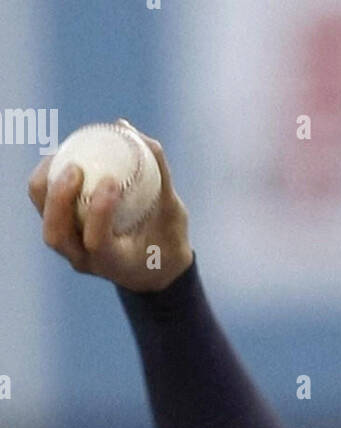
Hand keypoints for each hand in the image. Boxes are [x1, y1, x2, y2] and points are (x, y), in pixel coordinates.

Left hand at [28, 120, 192, 292]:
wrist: (155, 267)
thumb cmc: (167, 239)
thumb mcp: (174, 212)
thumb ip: (158, 173)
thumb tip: (126, 127)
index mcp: (117, 264)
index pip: (97, 241)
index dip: (100, 211)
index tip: (113, 181)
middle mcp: (87, 261)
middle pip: (56, 235)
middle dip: (59, 201)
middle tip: (75, 168)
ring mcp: (72, 251)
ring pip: (47, 223)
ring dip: (47, 189)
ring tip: (61, 156)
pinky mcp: (64, 235)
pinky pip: (45, 208)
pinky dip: (47, 181)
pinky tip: (60, 155)